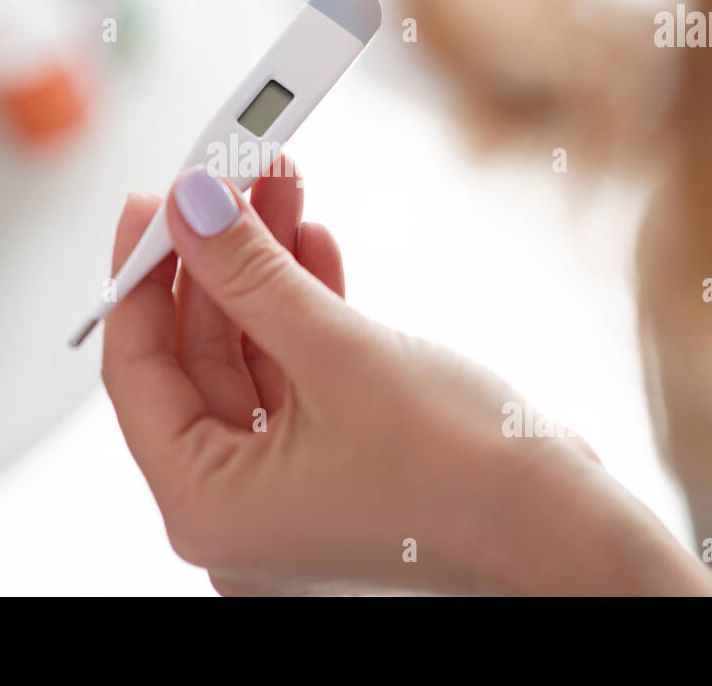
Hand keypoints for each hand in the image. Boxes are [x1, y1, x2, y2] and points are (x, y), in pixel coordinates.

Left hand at [101, 159, 711, 594]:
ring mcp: (286, 488)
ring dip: (266, 268)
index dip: (140, 274)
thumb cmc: (464, 476)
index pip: (137, 372)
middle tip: (226, 176)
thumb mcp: (337, 353)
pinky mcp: (334, 462)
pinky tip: (313, 242)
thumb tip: (190, 205)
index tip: (154, 198)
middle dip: (217, 256)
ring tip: (280, 185)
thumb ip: (249, 275)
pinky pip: (295, 373)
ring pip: (251, 355)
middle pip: (196, 355)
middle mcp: (236, 504)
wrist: (574, 534)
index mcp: (207, 506)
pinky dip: (303, 308)